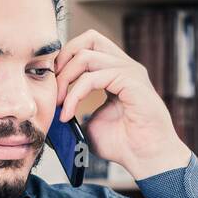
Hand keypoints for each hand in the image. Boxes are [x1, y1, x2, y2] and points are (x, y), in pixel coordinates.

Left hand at [54, 29, 191, 178]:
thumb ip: (76, 108)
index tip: (52, 86)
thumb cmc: (124, 145)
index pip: (88, 46)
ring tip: (58, 104)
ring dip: (65, 79)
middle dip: (64, 58)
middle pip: (89, 38)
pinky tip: (68, 113)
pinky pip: (93, 78)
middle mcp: (125, 67)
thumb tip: (53, 106)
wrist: (146, 159)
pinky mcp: (132, 81)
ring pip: (86, 57)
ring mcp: (130, 71)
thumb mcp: (90, 123)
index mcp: (116, 72)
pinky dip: (74, 95)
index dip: (66, 60)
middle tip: (51, 86)